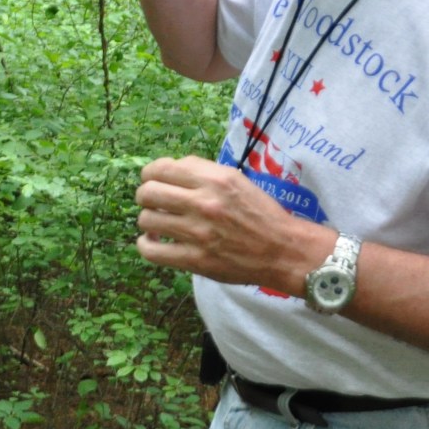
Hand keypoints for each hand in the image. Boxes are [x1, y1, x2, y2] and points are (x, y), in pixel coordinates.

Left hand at [134, 155, 335, 291]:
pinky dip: (146, 245)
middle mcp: (203, 202)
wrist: (283, 250)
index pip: (162, 168)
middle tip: (154, 203)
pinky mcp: (194, 259)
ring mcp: (197, 232)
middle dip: (146, 196)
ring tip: (158, 224)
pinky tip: (154, 242)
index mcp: (215, 179)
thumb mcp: (236, 181)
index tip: (153, 180)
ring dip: (148, 220)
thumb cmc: (260, 214)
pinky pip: (151, 250)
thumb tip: (167, 171)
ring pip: (146, 219)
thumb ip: (203, 174)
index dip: (150, 174)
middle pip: (148, 193)